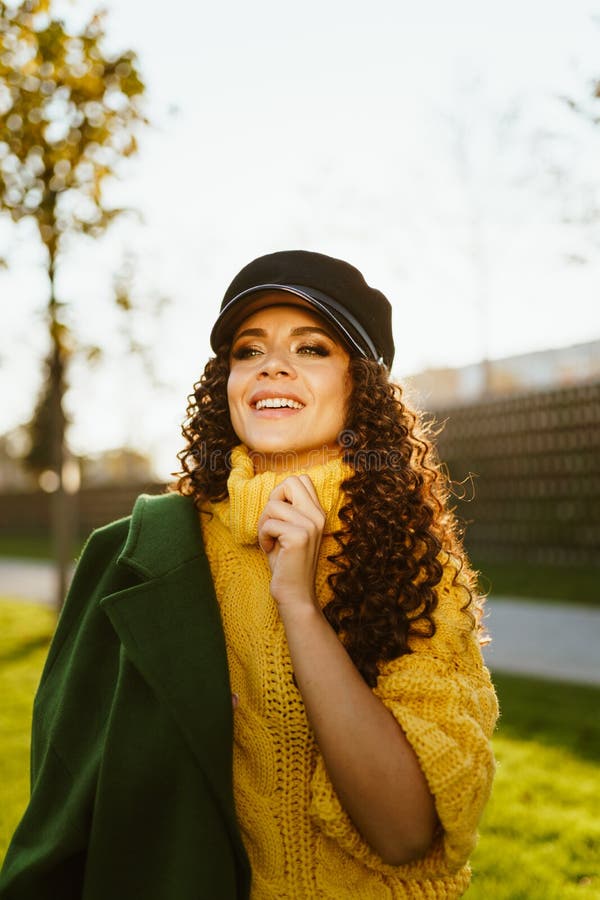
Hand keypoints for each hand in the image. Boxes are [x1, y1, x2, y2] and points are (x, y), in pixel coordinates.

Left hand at [257, 475, 325, 609]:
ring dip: (263, 523)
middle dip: (273, 500)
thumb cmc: (286, 562)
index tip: (279, 515)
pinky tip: (270, 550)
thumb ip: (288, 509)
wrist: (295, 594)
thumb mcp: (289, 530)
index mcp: (318, 512)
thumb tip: (276, 490)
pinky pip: (269, 524)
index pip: (301, 479)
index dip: (282, 493)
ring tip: (270, 540)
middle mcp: (318, 516)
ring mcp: (310, 525)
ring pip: (273, 505)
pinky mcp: (299, 537)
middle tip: (272, 523)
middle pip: (290, 481)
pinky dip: (263, 537)